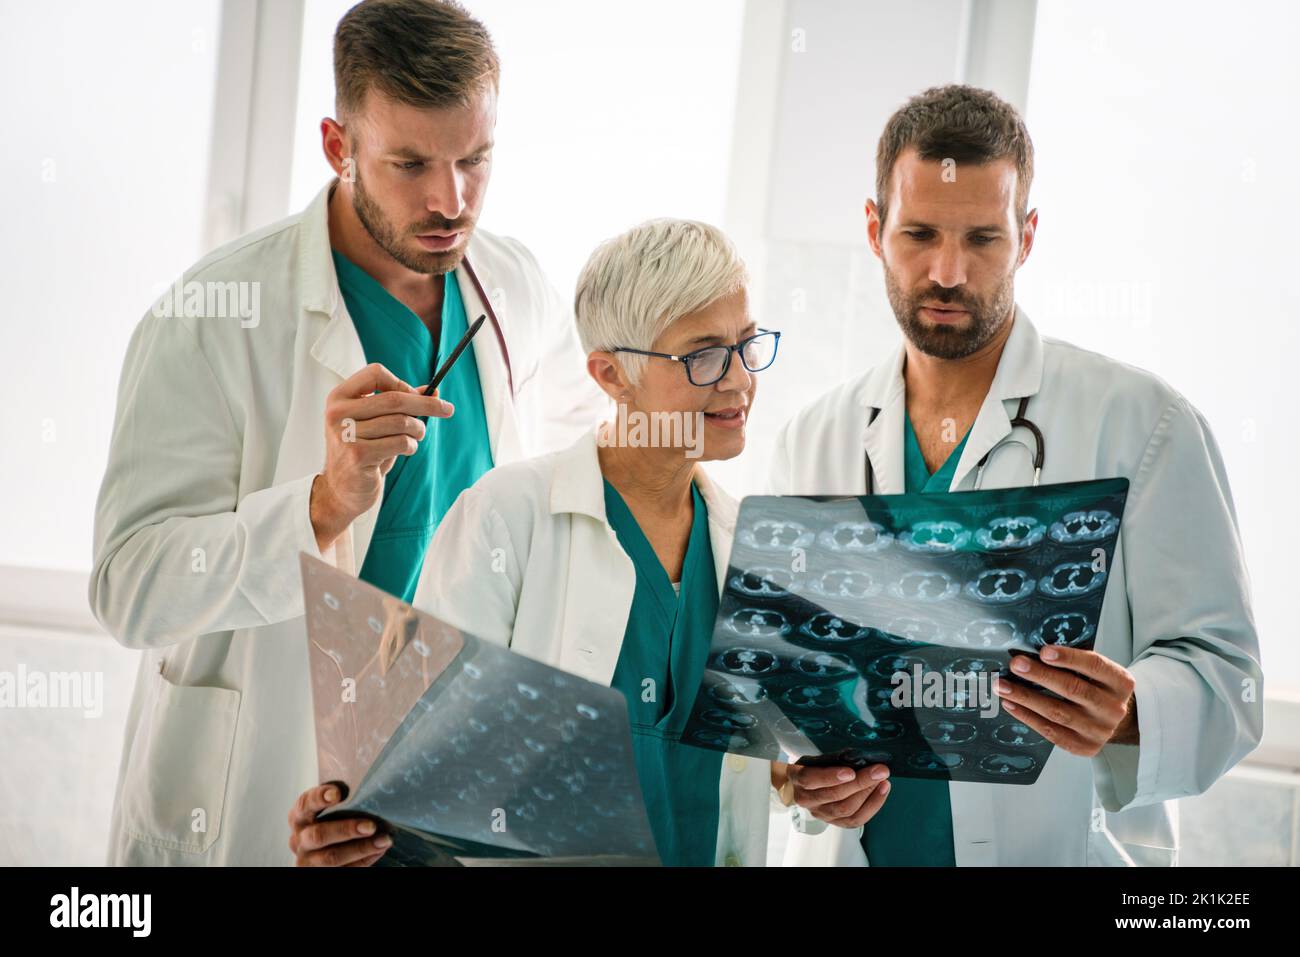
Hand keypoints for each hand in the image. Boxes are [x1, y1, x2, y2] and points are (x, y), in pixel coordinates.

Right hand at [288, 782, 391, 866]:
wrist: (321, 850)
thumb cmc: (331, 819)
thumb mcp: (330, 806)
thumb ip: (340, 794)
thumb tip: (371, 774)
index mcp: (298, 816)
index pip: (305, 804)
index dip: (320, 798)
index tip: (338, 792)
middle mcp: (299, 839)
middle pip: (318, 836)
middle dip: (346, 830)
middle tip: (371, 825)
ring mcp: (307, 861)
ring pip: (331, 858)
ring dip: (360, 849)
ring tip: (384, 840)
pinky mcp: (318, 875)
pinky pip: (344, 870)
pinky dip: (363, 860)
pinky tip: (379, 850)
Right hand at [311, 362, 452, 550]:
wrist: (341, 490)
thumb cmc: (363, 452)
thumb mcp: (376, 423)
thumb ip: (400, 405)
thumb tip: (433, 391)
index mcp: (339, 397)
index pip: (375, 373)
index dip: (401, 382)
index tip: (417, 394)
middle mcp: (338, 412)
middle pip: (395, 398)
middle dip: (427, 405)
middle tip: (448, 410)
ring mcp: (345, 434)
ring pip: (401, 422)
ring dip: (418, 430)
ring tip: (416, 437)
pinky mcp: (357, 455)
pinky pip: (400, 442)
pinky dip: (410, 446)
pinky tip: (406, 450)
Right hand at [773, 761, 890, 827]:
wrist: (801, 787)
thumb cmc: (811, 768)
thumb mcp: (815, 758)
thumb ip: (832, 759)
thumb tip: (858, 757)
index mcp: (798, 780)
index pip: (811, 779)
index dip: (831, 776)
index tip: (851, 771)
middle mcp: (807, 800)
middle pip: (835, 795)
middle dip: (861, 783)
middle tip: (879, 771)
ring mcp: (820, 814)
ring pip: (847, 810)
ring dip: (869, 794)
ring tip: (882, 780)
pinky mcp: (834, 822)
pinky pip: (855, 820)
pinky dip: (872, 805)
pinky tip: (881, 792)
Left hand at [994, 645, 1138, 754]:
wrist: (1114, 720)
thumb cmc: (1098, 688)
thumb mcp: (1097, 672)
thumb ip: (1075, 662)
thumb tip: (1034, 650)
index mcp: (1120, 682)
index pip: (1094, 666)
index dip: (1069, 658)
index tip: (1044, 651)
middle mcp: (1113, 708)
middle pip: (1073, 689)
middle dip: (1040, 676)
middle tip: (1016, 664)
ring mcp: (1100, 730)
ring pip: (1057, 712)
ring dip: (1026, 697)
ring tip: (1003, 685)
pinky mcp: (1084, 746)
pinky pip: (1051, 731)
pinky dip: (1027, 717)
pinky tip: (1010, 704)